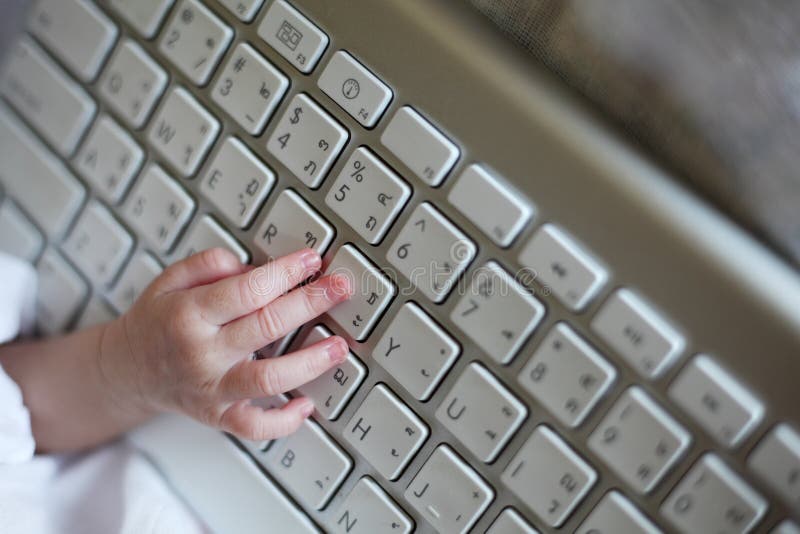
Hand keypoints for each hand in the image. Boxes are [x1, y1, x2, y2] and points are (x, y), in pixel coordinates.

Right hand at [100, 247, 351, 441]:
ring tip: (338, 347)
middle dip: (311, 303)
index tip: (311, 260)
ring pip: (268, 379)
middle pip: (267, 326)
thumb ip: (208, 265)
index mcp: (189, 313)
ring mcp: (211, 388)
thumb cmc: (157, 321)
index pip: (248, 289)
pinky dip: (284, 421)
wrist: (127, 371)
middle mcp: (201, 352)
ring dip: (310, 362)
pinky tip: (307, 403)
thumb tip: (252, 267)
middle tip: (341, 288)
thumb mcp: (170, 280)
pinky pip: (255, 427)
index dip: (286, 273)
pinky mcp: (218, 416)